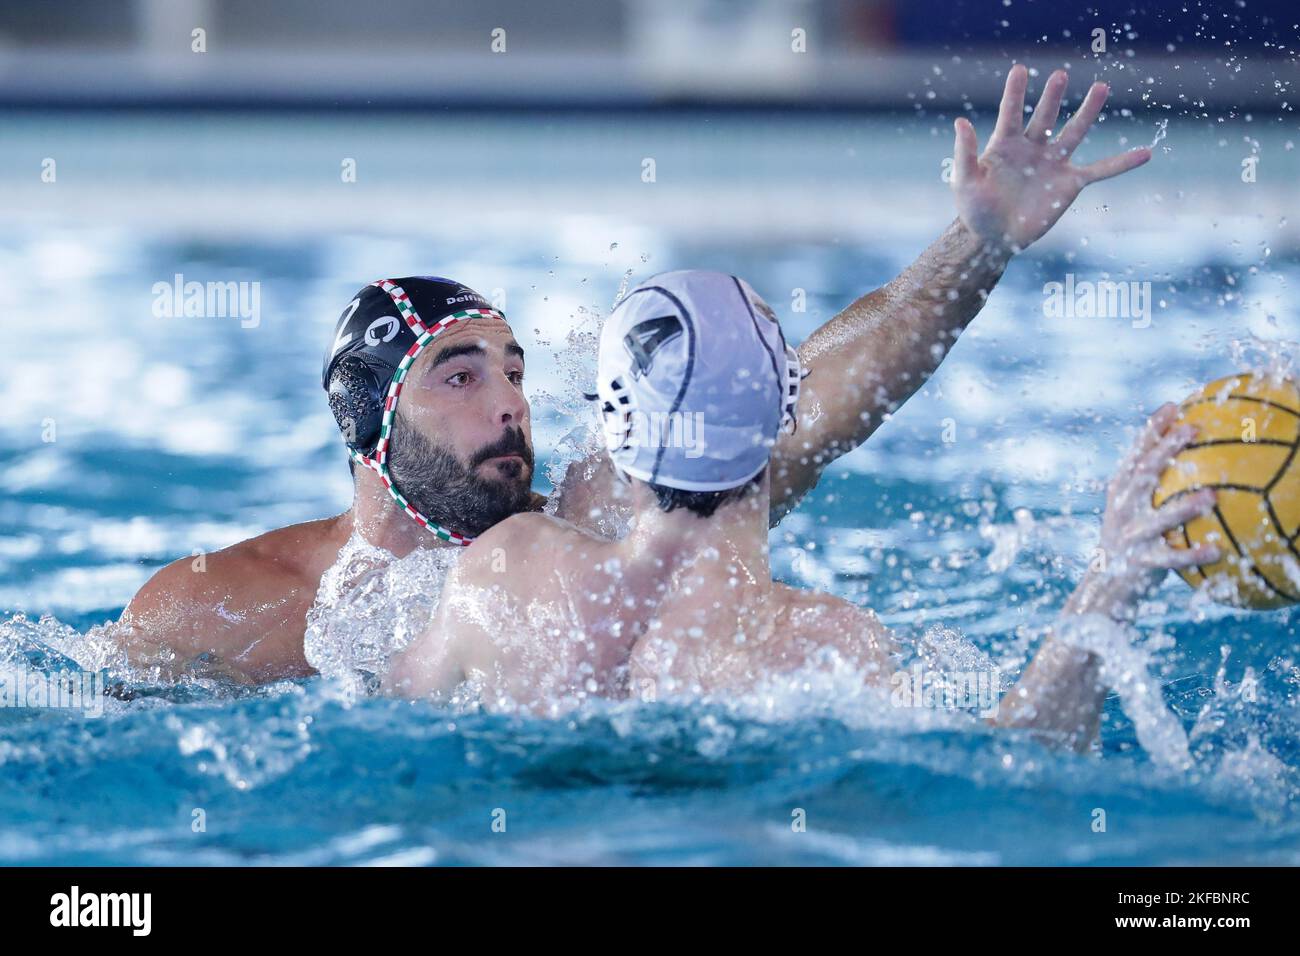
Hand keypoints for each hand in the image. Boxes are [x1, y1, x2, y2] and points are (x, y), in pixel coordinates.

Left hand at [952, 64, 1151, 251]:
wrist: (994, 239)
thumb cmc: (974, 210)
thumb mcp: (964, 181)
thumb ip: (965, 152)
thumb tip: (960, 121)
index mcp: (1005, 145)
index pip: (1011, 113)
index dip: (1015, 93)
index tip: (1019, 70)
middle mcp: (1032, 148)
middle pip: (1044, 116)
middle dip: (1051, 97)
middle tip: (1059, 75)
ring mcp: (1053, 164)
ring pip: (1074, 132)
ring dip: (1087, 111)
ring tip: (1101, 87)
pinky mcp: (1069, 184)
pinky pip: (1101, 171)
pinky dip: (1122, 163)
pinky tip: (1145, 153)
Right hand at [1068, 403, 1220, 618]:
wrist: (1105, 586)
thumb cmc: (1131, 542)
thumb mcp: (1133, 512)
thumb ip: (1154, 489)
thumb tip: (1199, 463)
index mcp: (1120, 492)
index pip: (1135, 454)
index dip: (1152, 429)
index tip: (1173, 405)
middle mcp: (1122, 508)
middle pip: (1143, 474)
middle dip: (1165, 450)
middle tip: (1193, 430)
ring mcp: (1130, 535)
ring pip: (1158, 517)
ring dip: (1184, 506)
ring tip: (1211, 495)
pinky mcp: (1141, 562)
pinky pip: (1171, 558)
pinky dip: (1194, 555)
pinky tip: (1217, 550)